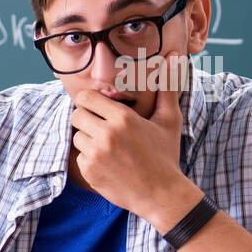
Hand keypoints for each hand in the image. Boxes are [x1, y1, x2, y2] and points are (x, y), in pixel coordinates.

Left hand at [70, 51, 193, 221]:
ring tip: (108, 148)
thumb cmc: (165, 155)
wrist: (162, 194)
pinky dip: (89, 160)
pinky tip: (108, 164)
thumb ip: (167, 87)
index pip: (86, 97)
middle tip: (102, 128)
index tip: (100, 109)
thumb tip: (175, 56)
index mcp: (123, 118)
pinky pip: (78, 157)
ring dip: (88, 140)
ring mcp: (96, 155)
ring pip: (77, 136)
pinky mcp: (89, 172)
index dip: (91, 102)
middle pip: (76, 115)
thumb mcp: (168, 120)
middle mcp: (106, 134)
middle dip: (87, 119)